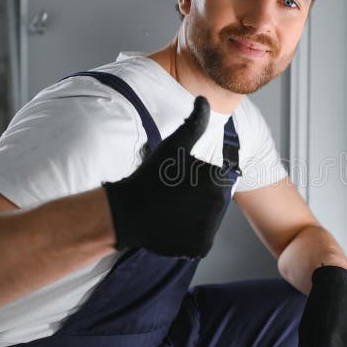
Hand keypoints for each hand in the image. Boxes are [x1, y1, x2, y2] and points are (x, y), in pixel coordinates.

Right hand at [102, 96, 231, 256]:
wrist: (127, 212)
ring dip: (192, 216)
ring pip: (206, 219)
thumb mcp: (174, 145)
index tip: (177, 180)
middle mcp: (219, 205)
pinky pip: (199, 239)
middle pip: (212, 200)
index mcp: (217, 179)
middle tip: (172, 196)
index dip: (195, 178)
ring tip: (170, 210)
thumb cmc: (150, 176)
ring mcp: (211, 228)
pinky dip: (188, 235)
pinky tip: (171, 225)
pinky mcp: (201, 247)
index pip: (215, 178)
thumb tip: (205, 99)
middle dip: (196, 197)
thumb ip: (194, 122)